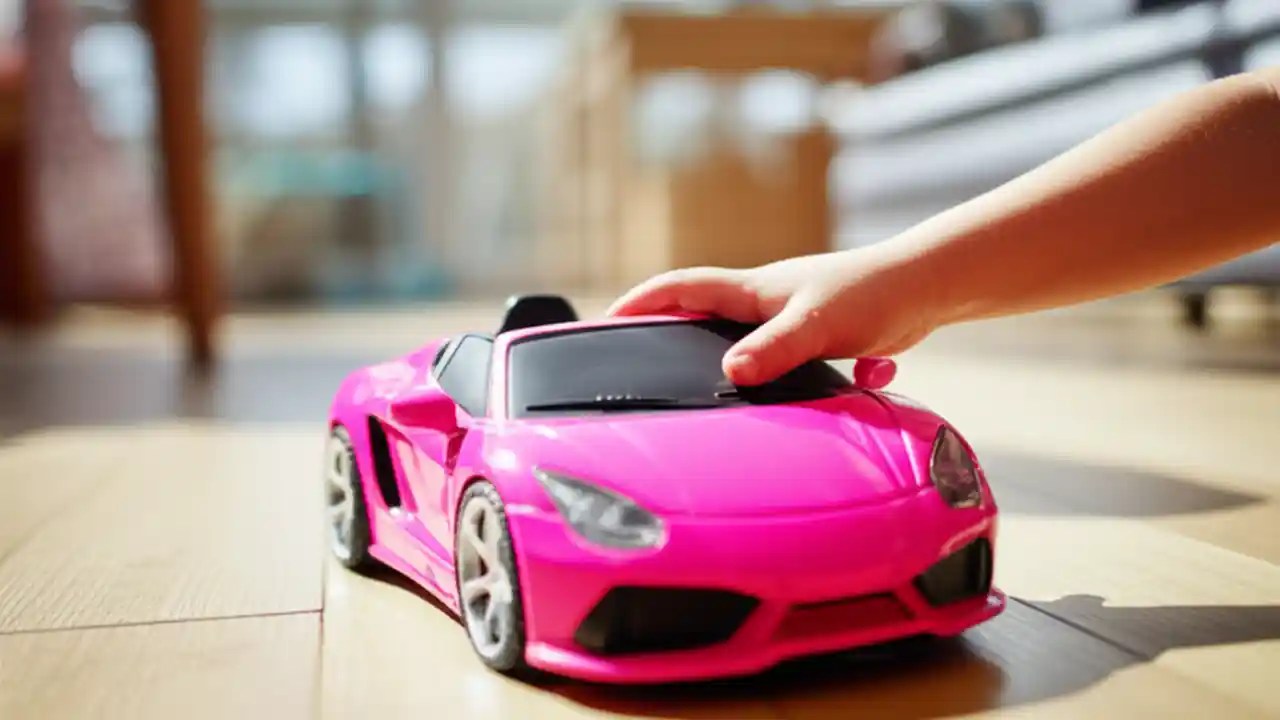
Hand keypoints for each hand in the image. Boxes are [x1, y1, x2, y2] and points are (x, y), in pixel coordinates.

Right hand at [607, 248, 942, 384]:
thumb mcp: (815, 326)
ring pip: (749, 340)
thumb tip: (730, 373)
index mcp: (753, 290)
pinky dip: (794, 376)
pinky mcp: (823, 333)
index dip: (641, 302)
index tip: (606, 319)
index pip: (681, 288)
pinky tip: (813, 401)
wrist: (928, 285)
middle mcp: (767, 299)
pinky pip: (793, 358)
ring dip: (730, 360)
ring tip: (707, 390)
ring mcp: (793, 315)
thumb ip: (774, 350)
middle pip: (705, 313)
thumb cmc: (872, 295)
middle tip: (642, 358)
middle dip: (672, 331)